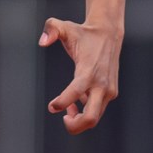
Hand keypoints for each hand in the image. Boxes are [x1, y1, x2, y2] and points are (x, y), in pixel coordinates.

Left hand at [39, 18, 121, 133]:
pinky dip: (84, 112)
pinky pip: (97, 110)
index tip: (52, 107)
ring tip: (67, 109)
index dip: (62, 102)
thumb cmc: (83, 34)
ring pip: (94, 117)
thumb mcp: (65, 27)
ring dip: (78, 119)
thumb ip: (51, 29)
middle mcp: (101, 84)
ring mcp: (108, 91)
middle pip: (90, 118)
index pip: (75, 92)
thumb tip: (42, 42)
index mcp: (89, 71)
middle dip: (75, 125)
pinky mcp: (111, 93)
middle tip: (63, 118)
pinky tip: (74, 104)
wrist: (108, 34)